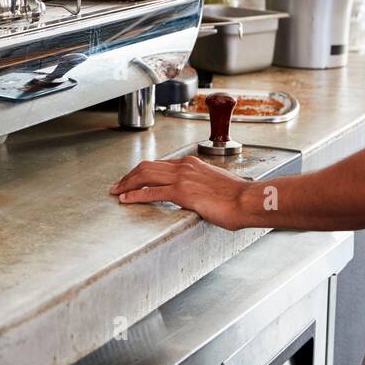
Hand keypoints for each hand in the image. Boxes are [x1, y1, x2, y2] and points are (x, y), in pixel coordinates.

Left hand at [110, 155, 252, 230]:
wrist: (247, 200)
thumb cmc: (237, 197)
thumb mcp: (216, 184)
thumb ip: (202, 186)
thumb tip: (198, 194)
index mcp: (192, 164)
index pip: (160, 165)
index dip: (142, 171)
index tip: (132, 179)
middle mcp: (185, 167)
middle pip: (147, 167)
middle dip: (129, 176)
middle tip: (117, 185)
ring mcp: (182, 179)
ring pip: (145, 176)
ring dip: (127, 183)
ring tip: (116, 191)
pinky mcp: (182, 193)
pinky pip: (152, 192)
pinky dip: (135, 195)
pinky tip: (126, 200)